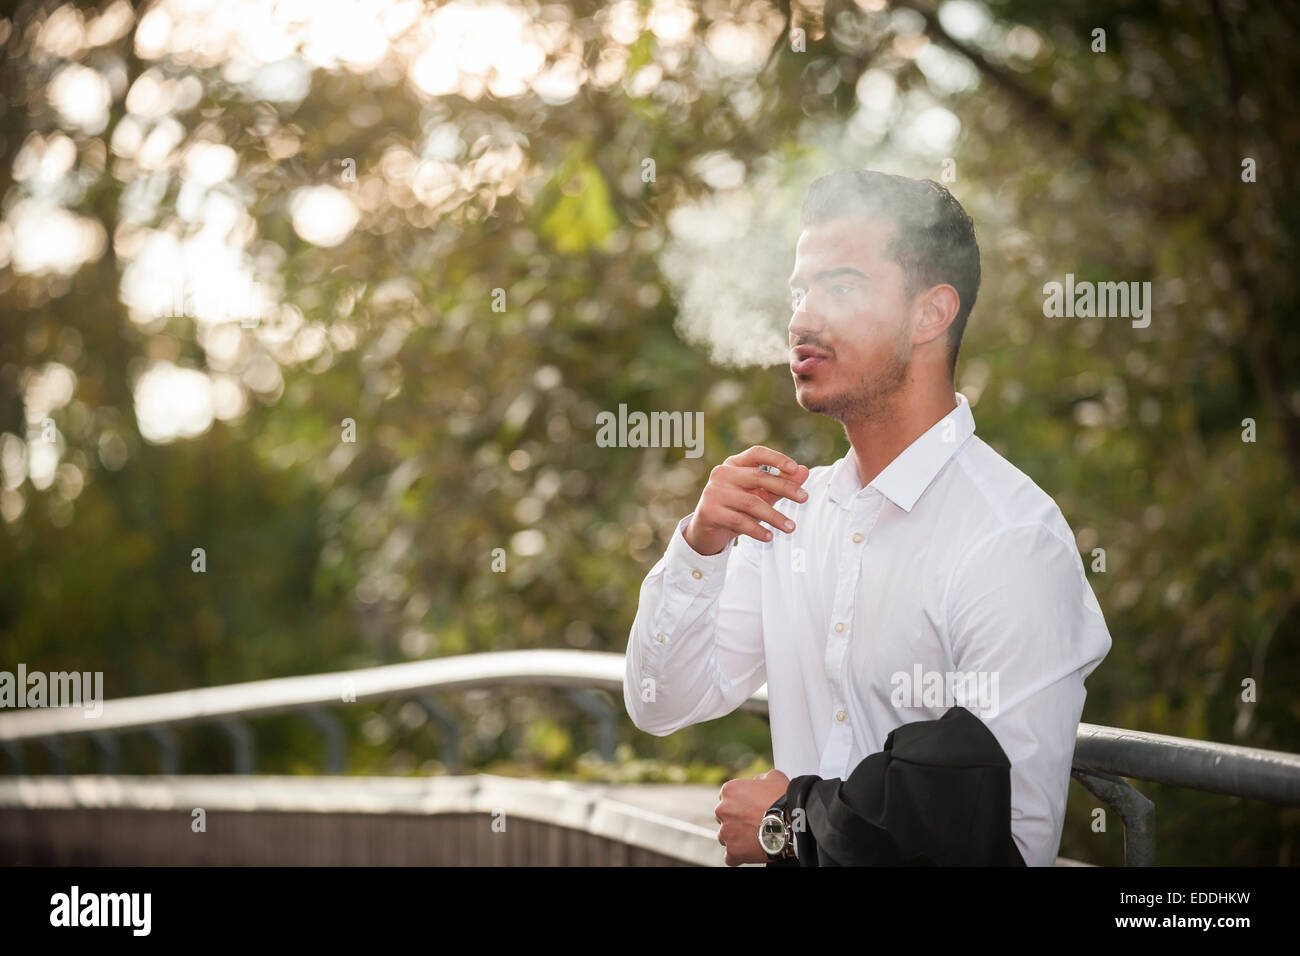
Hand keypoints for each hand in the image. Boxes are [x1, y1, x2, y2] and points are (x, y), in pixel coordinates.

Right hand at [684, 446, 810, 555]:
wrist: (706, 529)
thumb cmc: (736, 508)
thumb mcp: (760, 494)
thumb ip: (781, 483)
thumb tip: (805, 471)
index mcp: (734, 464)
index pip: (756, 453)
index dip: (776, 458)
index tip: (795, 468)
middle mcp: (722, 474)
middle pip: (758, 477)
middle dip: (784, 487)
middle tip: (804, 498)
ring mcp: (714, 492)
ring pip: (750, 502)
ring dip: (774, 516)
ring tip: (791, 527)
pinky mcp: (709, 512)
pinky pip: (739, 521)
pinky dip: (757, 530)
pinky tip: (769, 536)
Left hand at [714, 769, 790, 865]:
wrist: (793, 822)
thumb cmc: (784, 799)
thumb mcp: (773, 777)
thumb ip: (758, 779)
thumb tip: (757, 782)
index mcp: (730, 790)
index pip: (726, 797)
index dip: (739, 803)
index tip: (749, 808)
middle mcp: (723, 810)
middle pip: (724, 817)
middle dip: (736, 820)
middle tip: (753, 823)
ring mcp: (726, 832)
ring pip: (725, 836)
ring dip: (736, 837)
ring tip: (754, 837)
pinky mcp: (733, 851)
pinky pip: (730, 856)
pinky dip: (739, 855)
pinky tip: (751, 850)